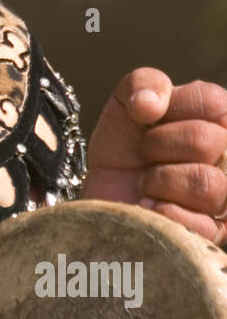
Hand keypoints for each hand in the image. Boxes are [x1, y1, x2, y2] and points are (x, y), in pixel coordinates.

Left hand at [82, 68, 226, 243]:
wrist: (104, 194)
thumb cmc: (124, 147)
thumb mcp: (126, 103)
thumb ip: (143, 83)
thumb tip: (151, 103)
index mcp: (216, 119)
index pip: (213, 101)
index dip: (170, 110)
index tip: (148, 120)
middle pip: (205, 140)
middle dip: (157, 146)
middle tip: (144, 155)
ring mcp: (224, 198)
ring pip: (205, 182)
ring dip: (159, 180)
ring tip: (146, 184)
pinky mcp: (212, 235)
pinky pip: (199, 224)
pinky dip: (161, 212)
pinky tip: (149, 208)